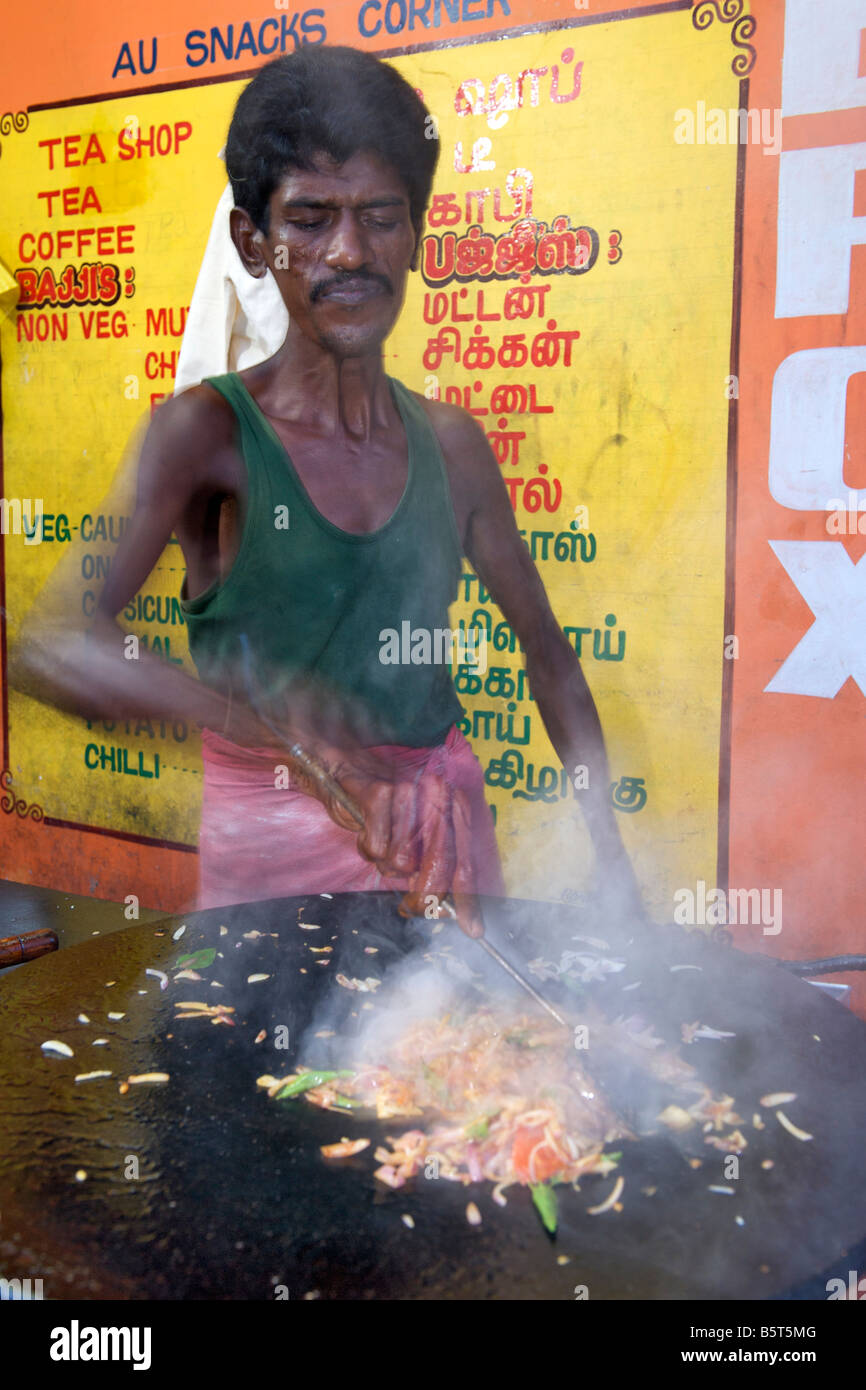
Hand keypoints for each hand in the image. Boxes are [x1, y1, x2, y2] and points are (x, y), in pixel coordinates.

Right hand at [319, 751, 483, 938]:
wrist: (346, 769)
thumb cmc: (386, 808)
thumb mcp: (417, 835)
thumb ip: (433, 864)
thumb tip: (445, 907)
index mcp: (454, 807)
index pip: (467, 861)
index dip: (469, 899)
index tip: (472, 930)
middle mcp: (438, 796)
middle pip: (440, 864)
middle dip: (425, 897)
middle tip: (412, 908)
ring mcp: (410, 794)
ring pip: (402, 861)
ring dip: (387, 865)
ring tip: (381, 845)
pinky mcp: (379, 794)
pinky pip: (376, 848)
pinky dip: (368, 848)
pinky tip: (367, 831)